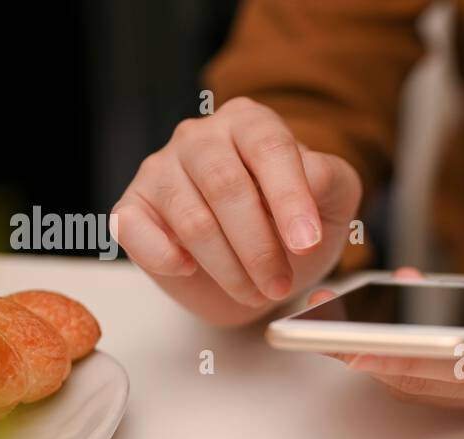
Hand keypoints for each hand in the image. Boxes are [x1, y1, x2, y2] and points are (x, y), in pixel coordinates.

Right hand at [113, 97, 361, 325]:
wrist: (256, 261)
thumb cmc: (291, 224)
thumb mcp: (331, 201)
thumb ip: (329, 181)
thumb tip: (312, 175)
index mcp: (250, 123)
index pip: (268, 148)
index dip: (289, 198)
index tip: (306, 243)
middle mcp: (200, 138)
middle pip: (226, 186)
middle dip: (259, 247)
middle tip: (279, 284)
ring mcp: (160, 170)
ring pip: (192, 220)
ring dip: (228, 267)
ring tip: (254, 291)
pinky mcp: (132, 208)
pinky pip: (136, 230)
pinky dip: (166, 257)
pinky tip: (190, 269)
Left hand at [322, 219, 463, 415]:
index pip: (460, 361)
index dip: (402, 354)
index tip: (351, 342)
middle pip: (434, 381)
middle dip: (373, 356)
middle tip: (315, 326)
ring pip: (436, 384)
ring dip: (385, 357)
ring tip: (335, 317)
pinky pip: (452, 377)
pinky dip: (414, 355)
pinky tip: (392, 312)